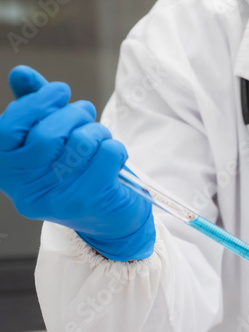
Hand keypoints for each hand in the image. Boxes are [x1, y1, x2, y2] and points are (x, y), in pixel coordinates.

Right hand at [0, 66, 154, 260]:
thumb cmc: (75, 173)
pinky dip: (116, 148)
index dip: (36, 104)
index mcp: (7, 173)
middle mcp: (27, 191)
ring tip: (99, 138)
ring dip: (97, 131)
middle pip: (47, 134)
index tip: (61, 91)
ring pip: (81, 142)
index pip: (7, 129)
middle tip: (86, 114)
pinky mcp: (90, 203)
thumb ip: (32, 106)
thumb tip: (21, 74)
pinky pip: (107, 154)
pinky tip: (113, 159)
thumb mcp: (48, 138)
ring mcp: (58, 199)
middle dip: (73, 114)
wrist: (110, 219)